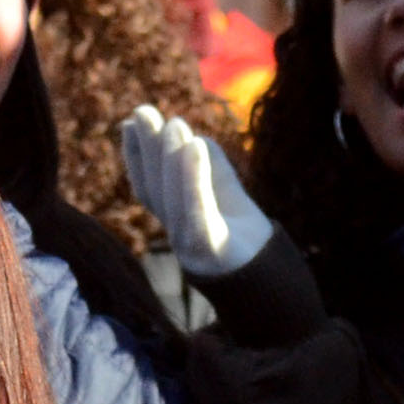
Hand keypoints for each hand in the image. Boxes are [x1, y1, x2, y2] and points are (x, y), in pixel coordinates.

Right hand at [121, 106, 277, 277]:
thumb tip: (194, 139)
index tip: (130, 123)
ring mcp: (192, 245)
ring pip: (174, 197)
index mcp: (178, 224)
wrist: (274, 291)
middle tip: (143, 111)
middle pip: (157, 188)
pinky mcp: (211, 250)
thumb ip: (213, 171)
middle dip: (148, 149)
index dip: (137, 156)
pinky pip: (198, 210)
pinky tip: (195, 146)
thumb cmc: (249, 244)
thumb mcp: (230, 200)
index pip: (150, 187)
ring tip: (173, 123)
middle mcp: (178, 234)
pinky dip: (193, 178)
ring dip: (170, 157)